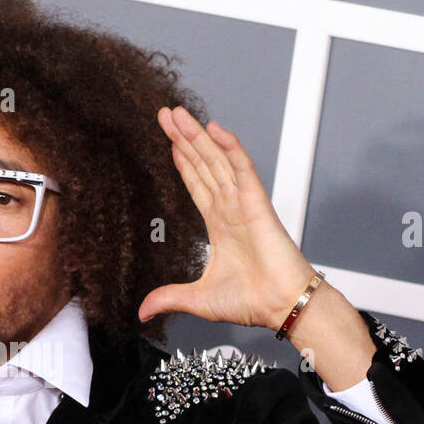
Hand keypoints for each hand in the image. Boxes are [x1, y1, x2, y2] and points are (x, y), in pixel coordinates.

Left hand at [138, 106, 315, 329]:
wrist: (282, 307)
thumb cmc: (252, 302)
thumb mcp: (197, 299)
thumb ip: (169, 297)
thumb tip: (142, 309)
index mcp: (219, 224)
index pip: (197, 184)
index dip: (183, 162)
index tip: (168, 142)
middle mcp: (230, 208)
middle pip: (203, 164)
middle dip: (184, 139)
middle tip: (166, 114)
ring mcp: (244, 203)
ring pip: (217, 161)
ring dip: (198, 136)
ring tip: (179, 114)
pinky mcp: (258, 204)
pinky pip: (243, 169)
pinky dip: (230, 147)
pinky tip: (215, 129)